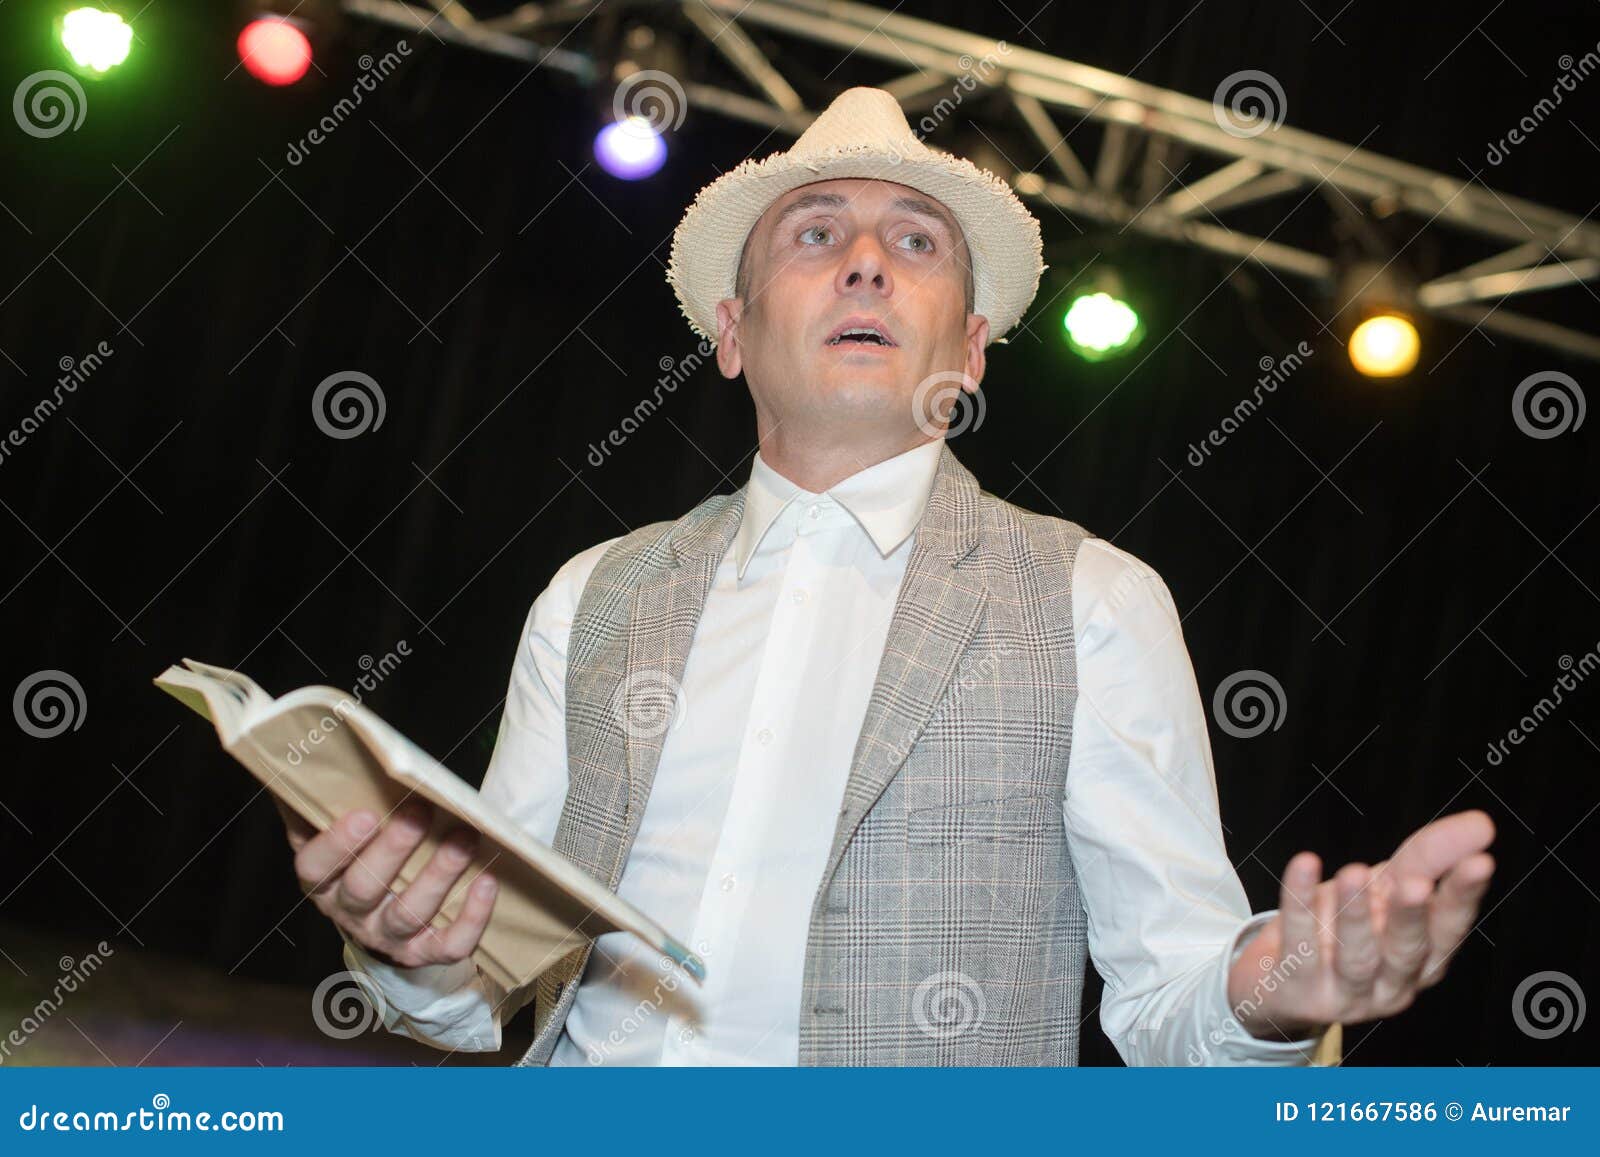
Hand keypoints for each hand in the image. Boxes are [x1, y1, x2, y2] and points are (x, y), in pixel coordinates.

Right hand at [277, 797, 498, 969]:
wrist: (386, 915)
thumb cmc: (366, 854)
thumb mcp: (341, 830)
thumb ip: (328, 799)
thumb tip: (310, 753)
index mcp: (322, 880)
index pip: (315, 867)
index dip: (337, 844)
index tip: (365, 814)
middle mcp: (349, 914)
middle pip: (363, 889)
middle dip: (393, 850)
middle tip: (419, 811)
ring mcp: (386, 937)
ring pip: (408, 913)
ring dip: (439, 874)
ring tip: (465, 836)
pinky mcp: (424, 954)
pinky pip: (448, 945)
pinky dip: (472, 918)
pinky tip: (487, 882)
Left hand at [1228, 809, 1496, 1039]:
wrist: (1283, 981)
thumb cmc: (1349, 928)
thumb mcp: (1388, 891)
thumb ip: (1430, 858)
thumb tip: (1482, 822)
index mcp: (1425, 960)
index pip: (1449, 926)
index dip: (1463, 895)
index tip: (1482, 859)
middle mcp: (1392, 982)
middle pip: (1406, 949)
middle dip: (1412, 915)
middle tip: (1416, 883)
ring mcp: (1345, 992)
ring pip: (1354, 955)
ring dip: (1355, 914)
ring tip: (1354, 871)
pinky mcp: (1298, 987)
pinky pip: (1298, 941)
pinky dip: (1299, 902)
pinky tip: (1304, 865)